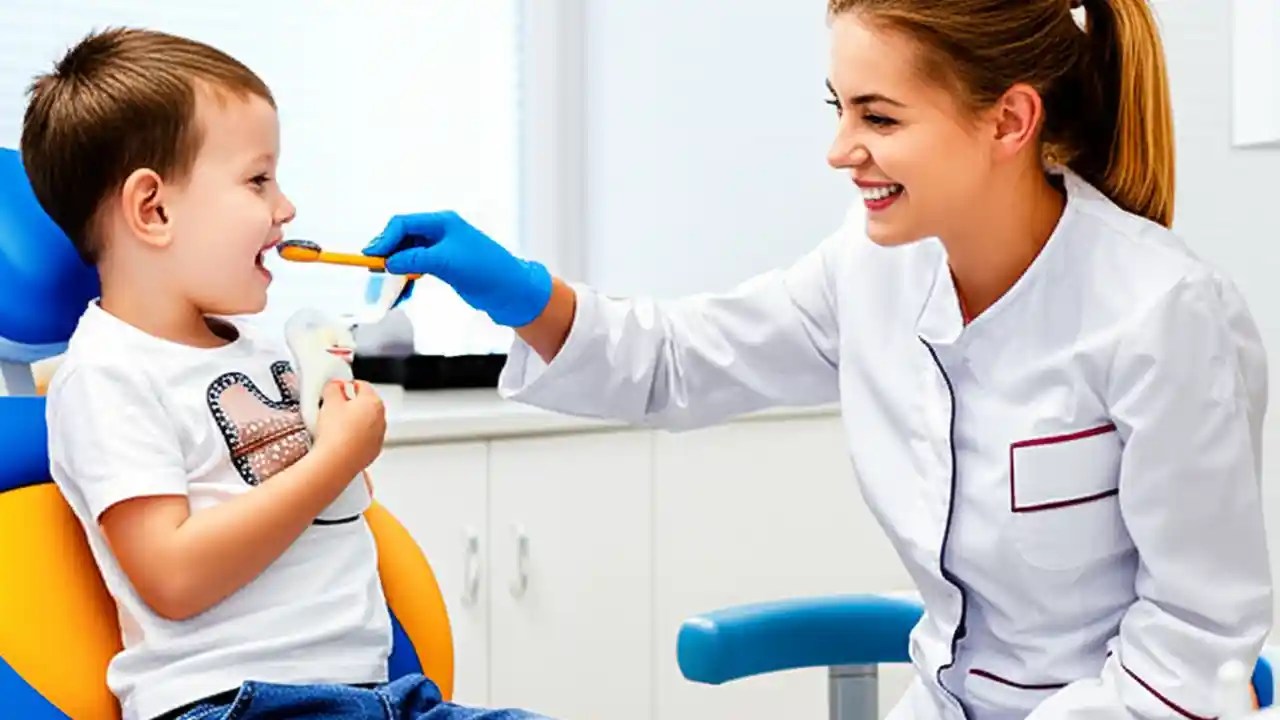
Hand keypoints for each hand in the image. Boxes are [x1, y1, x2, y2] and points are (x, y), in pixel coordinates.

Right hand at [312, 380, 385, 477]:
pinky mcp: (372, 452)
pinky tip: (340, 440)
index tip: (336, 389)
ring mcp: (378, 437)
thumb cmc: (336, 432)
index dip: (346, 385)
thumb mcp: (329, 401)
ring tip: (334, 426)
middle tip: (333, 407)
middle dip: (350, 404)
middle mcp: (381, 419)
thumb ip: (333, 388)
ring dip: (353, 422)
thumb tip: (335, 386)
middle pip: (366, 405)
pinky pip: (364, 439)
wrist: (335, 462)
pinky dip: (354, 438)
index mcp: (374, 402)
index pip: (362, 385)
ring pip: (365, 423)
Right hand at [363, 211, 552, 326]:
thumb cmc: (485, 270)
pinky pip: (417, 268)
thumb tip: (389, 262)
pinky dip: (407, 279)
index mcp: (442, 222)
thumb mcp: (446, 262)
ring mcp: (442, 249)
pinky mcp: (444, 266)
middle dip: (387, 255)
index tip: (370, 256)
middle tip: (373, 273)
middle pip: (403, 238)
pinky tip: (402, 292)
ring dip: (395, 270)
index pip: (403, 224)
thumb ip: (415, 259)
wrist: (510, 291)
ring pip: (408, 255)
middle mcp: (440, 232)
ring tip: (387, 288)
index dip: (384, 239)